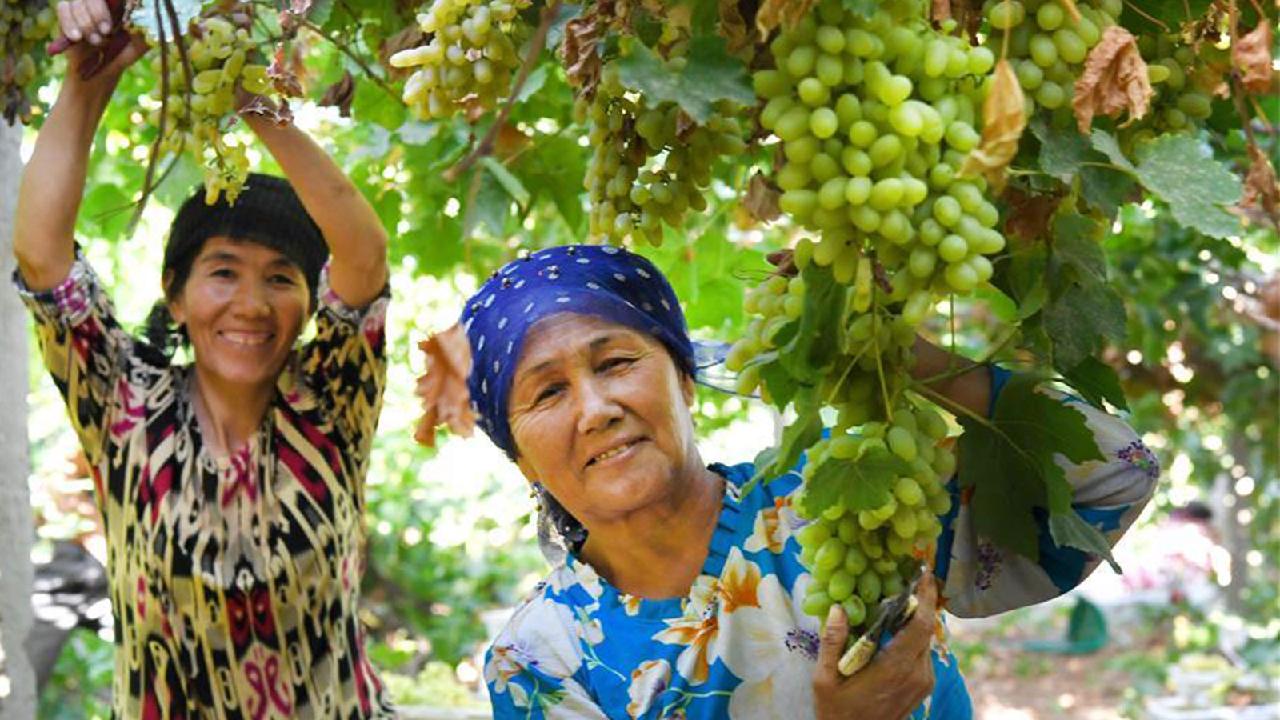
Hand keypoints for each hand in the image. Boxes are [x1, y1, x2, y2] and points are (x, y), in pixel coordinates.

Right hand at [52, 0, 146, 87]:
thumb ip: (141, 37)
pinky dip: (70, 23)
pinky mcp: (66, 15)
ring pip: (78, 2)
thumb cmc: (119, 58)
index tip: (113, 22)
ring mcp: (82, 7)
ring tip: (96, 42)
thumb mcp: (135, 49)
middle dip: (99, 13)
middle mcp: (100, 4)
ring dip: (86, 24)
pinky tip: (77, 37)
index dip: (111, 4)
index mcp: (119, 7)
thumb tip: (142, 24)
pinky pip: (63, 8)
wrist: (96, 74)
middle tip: (106, 32)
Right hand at [813, 574, 939, 719]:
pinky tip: (896, 629)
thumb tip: (838, 607)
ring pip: (925, 641)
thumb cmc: (837, 713)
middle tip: (909, 578)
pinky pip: (922, 654)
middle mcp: (917, 674)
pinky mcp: (923, 688)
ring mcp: (923, 682)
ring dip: (915, 620)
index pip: (920, 626)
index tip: (925, 574)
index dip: (926, 598)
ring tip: (899, 601)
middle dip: (920, 602)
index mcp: (895, 668)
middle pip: (926, 629)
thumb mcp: (825, 679)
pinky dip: (913, 637)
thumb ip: (832, 642)